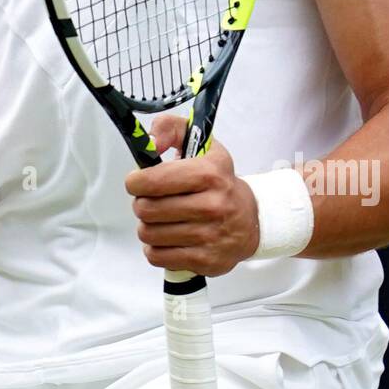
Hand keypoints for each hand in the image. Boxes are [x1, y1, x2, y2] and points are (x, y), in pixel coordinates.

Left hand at [124, 114, 260, 275]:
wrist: (252, 219)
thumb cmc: (219, 181)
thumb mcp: (202, 144)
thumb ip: (170, 128)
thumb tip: (149, 142)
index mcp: (208, 174)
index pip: (152, 180)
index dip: (136, 181)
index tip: (138, 181)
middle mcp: (211, 205)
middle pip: (146, 209)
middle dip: (142, 203)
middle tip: (152, 201)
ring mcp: (209, 236)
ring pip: (148, 234)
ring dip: (148, 226)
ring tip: (161, 219)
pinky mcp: (205, 260)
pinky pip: (158, 256)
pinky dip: (156, 248)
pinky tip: (168, 238)